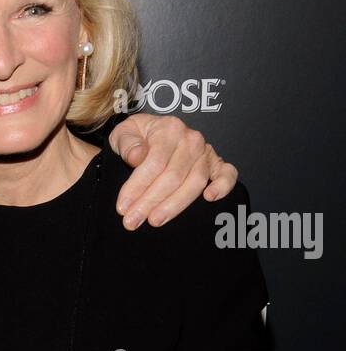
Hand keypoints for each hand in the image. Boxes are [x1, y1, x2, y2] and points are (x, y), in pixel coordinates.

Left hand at [108, 114, 237, 228]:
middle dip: (151, 202)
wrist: (149, 133)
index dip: (138, 187)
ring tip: (155, 220)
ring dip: (175, 205)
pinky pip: (227, 174)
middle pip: (173, 176)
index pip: (154, 163)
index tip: (123, 207)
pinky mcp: (215, 164)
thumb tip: (137, 157)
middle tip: (132, 221)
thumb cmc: (136, 137)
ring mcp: (205, 152)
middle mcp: (191, 139)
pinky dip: (223, 186)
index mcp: (169, 128)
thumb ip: (127, 144)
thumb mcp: (122, 133)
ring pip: (194, 182)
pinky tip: (210, 198)